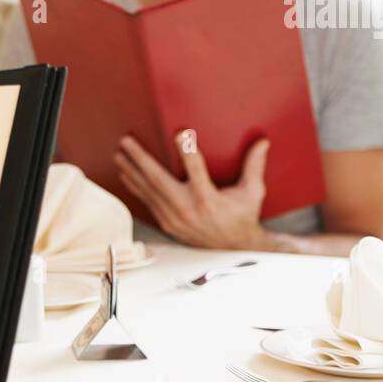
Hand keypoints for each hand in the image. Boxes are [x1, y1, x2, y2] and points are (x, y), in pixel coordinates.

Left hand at [115, 129, 270, 249]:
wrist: (233, 248)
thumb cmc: (243, 216)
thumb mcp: (252, 193)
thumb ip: (254, 166)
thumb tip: (263, 141)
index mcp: (209, 200)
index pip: (197, 171)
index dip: (187, 151)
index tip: (179, 133)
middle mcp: (188, 209)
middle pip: (159, 180)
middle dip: (140, 159)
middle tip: (126, 142)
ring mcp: (174, 218)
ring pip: (148, 190)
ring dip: (131, 170)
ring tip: (119, 154)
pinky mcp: (167, 223)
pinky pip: (147, 201)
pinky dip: (135, 186)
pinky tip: (125, 173)